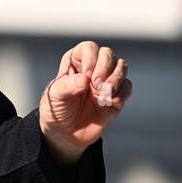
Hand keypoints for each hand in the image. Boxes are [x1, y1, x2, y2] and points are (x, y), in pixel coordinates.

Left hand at [39, 40, 131, 164]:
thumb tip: (85, 79)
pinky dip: (121, 93)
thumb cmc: (56, 110)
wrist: (65, 134)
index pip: (89, 48)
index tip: (86, 76)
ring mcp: (106, 82)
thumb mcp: (54, 96)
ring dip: (116, 78)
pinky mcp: (116, 97)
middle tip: (96, 84)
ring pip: (122, 66)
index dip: (90, 59)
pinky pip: (127, 87)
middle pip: (108, 53)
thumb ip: (67, 85)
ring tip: (103, 93)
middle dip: (105, 67)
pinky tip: (109, 102)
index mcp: (76, 63)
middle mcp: (93, 68)